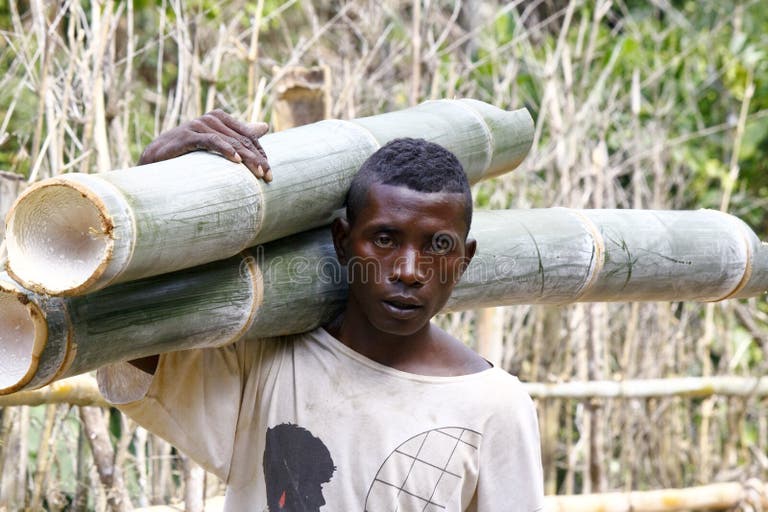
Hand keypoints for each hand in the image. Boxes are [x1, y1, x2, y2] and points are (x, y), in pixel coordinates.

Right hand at [138, 109, 272, 180]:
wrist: (155, 158)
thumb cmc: (187, 152)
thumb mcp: (216, 142)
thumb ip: (239, 135)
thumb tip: (264, 126)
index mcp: (219, 118)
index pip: (248, 136)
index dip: (261, 154)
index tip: (270, 174)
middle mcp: (210, 118)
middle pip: (241, 140)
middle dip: (257, 159)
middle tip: (269, 177)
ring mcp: (198, 125)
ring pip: (231, 142)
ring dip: (247, 159)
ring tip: (259, 173)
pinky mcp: (187, 136)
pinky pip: (211, 141)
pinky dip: (225, 150)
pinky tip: (237, 161)